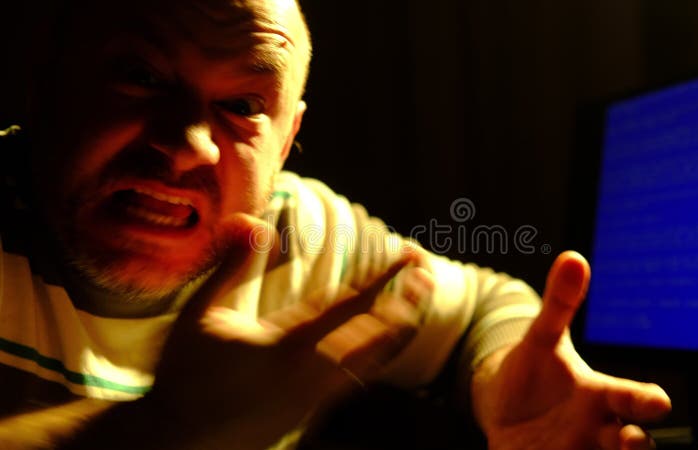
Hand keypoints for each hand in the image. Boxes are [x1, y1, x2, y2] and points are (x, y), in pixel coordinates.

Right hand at [145, 213, 428, 448]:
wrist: (179, 441)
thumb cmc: (185, 373)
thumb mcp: (202, 311)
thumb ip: (232, 263)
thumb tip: (255, 219)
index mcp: (290, 342)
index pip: (351, 301)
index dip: (385, 276)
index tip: (408, 255)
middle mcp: (312, 373)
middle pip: (375, 335)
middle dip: (405, 303)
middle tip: (427, 276)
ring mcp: (314, 399)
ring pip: (371, 363)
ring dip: (395, 333)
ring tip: (414, 311)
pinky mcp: (309, 417)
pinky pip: (354, 383)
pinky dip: (373, 360)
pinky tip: (374, 350)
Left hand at [471, 251, 670, 449]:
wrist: (502, 404)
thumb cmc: (534, 373)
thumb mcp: (541, 340)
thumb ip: (559, 304)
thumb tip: (572, 258)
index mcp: (600, 396)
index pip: (635, 399)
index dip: (648, 401)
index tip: (657, 401)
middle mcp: (597, 429)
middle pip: (634, 445)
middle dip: (636, 446)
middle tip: (627, 441)